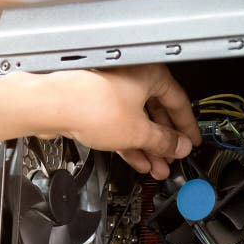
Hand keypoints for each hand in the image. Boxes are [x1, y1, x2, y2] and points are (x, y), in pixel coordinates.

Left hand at [0, 64, 201, 179]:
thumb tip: (178, 147)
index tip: (191, 141)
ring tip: (157, 168)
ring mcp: (114, 92)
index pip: (179, 102)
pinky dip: (131, 143)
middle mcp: (133, 79)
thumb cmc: (90, 106)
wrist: (52, 106)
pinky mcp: (98, 107)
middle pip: (157, 114)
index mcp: (150, 75)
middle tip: (173, 159)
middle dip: (165, 142)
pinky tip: (138, 161)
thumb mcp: (138, 131)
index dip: (187, 127)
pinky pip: (122, 126)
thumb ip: (164, 141)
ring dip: (149, 147)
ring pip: (139, 123)